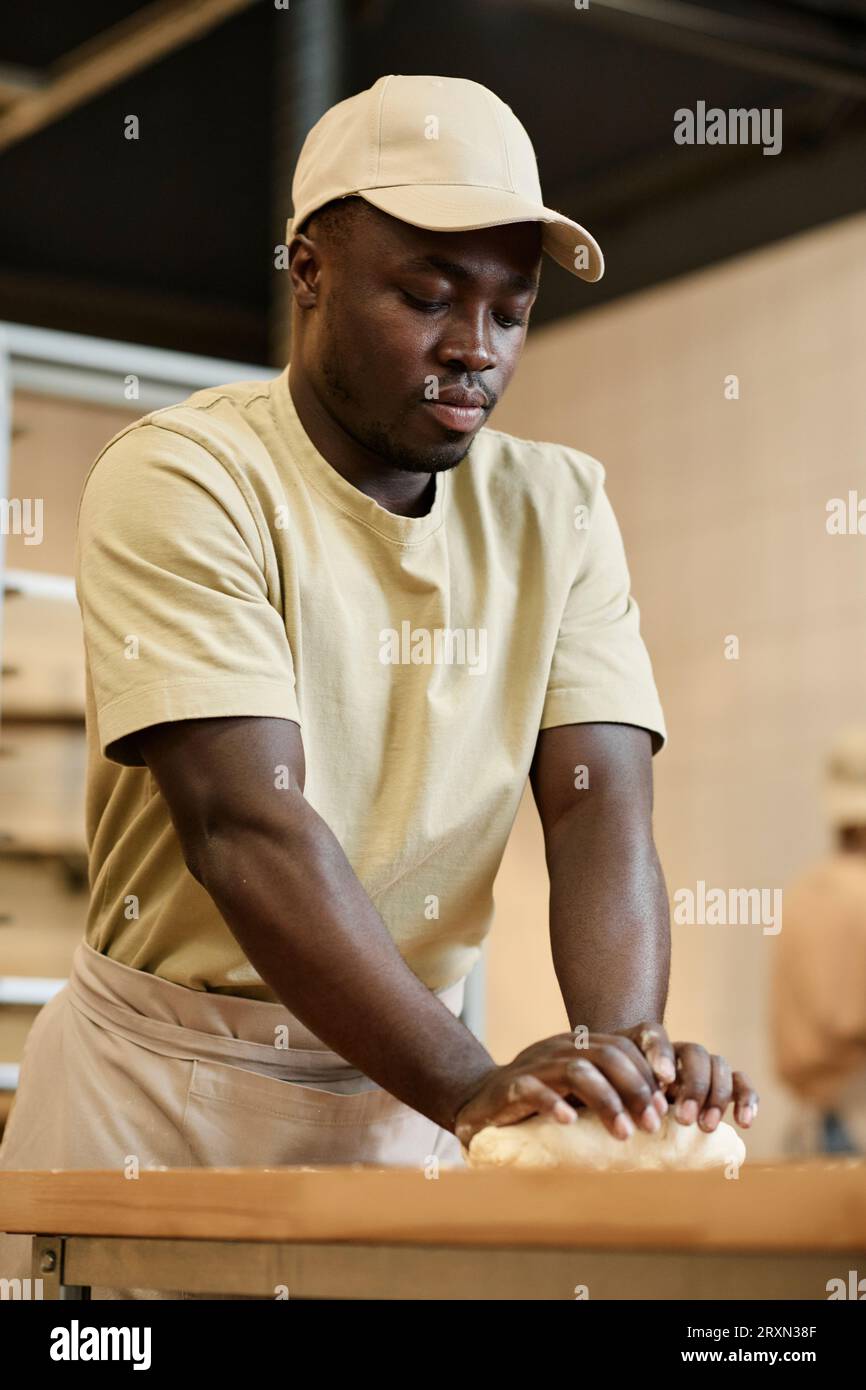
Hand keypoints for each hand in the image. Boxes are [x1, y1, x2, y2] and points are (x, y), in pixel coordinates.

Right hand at [454, 1022, 757, 1149]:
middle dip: (637, 1088)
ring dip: (606, 1100)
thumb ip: (614, 1095)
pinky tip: (568, 1121)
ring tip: (624, 1134)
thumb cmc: (543, 1101)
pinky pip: (534, 1088)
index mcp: (583, 1046)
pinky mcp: (511, 1086)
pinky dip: (553, 1103)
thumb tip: (665, 1115)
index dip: (653, 1068)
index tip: (671, 1099)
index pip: (627, 1043)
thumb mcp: (582, 1093)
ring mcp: (537, 1065)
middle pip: (610, 1054)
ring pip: (578, 1068)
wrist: (481, 1102)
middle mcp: (562, 1048)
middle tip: (652, 1125)